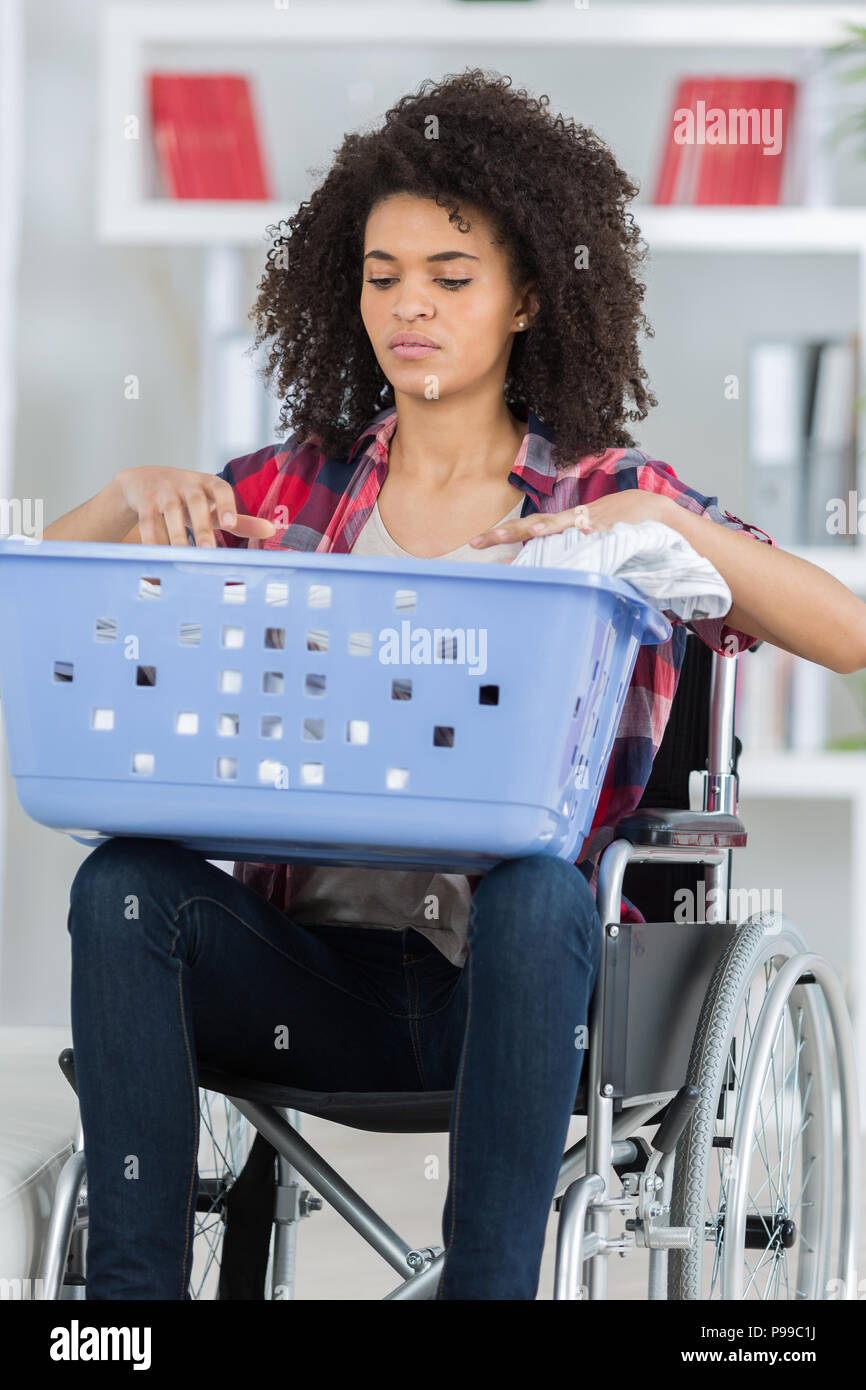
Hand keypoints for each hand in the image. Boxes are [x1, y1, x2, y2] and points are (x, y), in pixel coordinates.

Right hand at [115, 466, 275, 546]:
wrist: (143, 481)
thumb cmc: (187, 499)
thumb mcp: (212, 506)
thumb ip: (239, 520)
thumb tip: (271, 530)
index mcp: (207, 483)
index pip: (221, 488)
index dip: (226, 504)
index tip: (229, 522)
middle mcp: (186, 484)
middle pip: (195, 503)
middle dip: (201, 526)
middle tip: (207, 550)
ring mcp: (163, 491)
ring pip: (170, 513)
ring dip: (176, 536)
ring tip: (183, 556)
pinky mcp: (144, 501)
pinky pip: (147, 522)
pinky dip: (152, 540)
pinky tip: (158, 555)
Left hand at [469, 491, 672, 548]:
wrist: (659, 514)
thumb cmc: (624, 526)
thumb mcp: (594, 531)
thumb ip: (571, 548)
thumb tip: (547, 575)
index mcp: (568, 524)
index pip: (530, 529)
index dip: (504, 535)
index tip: (475, 543)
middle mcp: (575, 522)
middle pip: (535, 526)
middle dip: (508, 532)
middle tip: (481, 539)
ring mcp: (594, 525)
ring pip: (563, 527)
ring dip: (546, 528)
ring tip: (526, 532)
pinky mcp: (614, 530)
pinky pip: (600, 533)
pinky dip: (594, 529)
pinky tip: (587, 530)